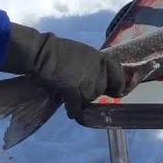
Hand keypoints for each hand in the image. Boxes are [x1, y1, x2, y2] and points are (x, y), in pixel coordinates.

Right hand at [0, 23, 126, 113]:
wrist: (42, 53)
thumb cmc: (60, 52)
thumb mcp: (86, 54)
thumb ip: (96, 66)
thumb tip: (99, 77)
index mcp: (104, 60)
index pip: (119, 78)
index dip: (119, 87)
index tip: (117, 92)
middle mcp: (100, 71)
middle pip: (102, 90)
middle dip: (92, 91)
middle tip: (78, 85)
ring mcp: (88, 82)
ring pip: (90, 99)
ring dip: (81, 99)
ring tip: (69, 91)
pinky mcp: (74, 92)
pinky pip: (78, 108)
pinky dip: (74, 111)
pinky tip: (70, 111)